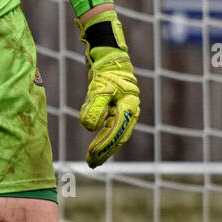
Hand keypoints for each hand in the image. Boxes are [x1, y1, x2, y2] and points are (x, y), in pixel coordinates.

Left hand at [76, 8, 139, 167]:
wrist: (111, 58)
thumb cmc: (106, 72)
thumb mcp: (99, 88)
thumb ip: (95, 107)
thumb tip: (91, 129)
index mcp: (129, 107)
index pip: (116, 132)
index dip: (104, 145)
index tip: (92, 155)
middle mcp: (130, 112)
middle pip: (118, 137)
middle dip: (105, 151)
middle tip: (92, 163)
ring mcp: (125, 112)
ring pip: (115, 135)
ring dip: (104, 147)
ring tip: (92, 160)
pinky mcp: (117, 110)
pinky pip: (111, 129)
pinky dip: (103, 138)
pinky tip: (95, 147)